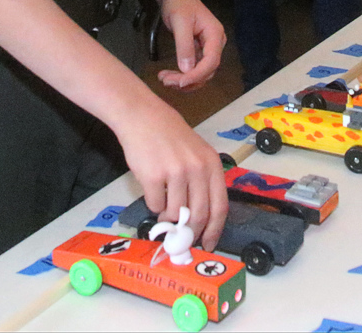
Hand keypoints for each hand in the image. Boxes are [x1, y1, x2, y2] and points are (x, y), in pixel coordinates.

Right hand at [117, 103, 228, 250]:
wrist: (142, 117)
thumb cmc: (170, 136)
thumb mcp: (196, 153)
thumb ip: (201, 182)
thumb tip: (200, 220)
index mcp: (212, 164)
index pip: (220, 207)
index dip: (214, 230)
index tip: (207, 245)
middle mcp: (197, 169)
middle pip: (199, 215)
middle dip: (190, 232)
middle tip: (182, 238)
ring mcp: (175, 172)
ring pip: (176, 213)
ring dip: (168, 217)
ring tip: (163, 207)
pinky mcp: (153, 176)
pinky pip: (155, 205)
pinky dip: (153, 205)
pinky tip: (152, 191)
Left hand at [156, 0, 225, 91]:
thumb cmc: (178, 3)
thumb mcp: (179, 22)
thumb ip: (184, 45)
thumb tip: (187, 70)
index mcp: (215, 34)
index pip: (211, 61)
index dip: (197, 75)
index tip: (180, 83)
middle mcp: (215, 44)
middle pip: (207, 70)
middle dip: (188, 79)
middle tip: (165, 81)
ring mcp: (208, 48)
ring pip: (200, 73)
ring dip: (184, 80)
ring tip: (164, 79)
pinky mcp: (199, 51)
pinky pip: (194, 68)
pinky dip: (182, 75)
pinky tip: (168, 75)